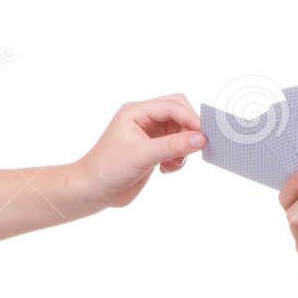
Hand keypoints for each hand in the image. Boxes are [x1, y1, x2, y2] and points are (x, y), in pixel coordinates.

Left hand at [73, 95, 206, 208]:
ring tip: (174, 163)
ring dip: (183, 146)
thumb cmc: (108, 169)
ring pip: (180, 131)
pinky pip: (176, 146)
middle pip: (178, 113)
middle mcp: (143, 119)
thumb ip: (174, 145)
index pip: (171, 105)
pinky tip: (167, 169)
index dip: (190, 118)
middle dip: (189, 129)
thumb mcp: (143, 155)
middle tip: (196, 147)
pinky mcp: (152, 150)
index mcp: (136, 111)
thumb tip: (201, 138)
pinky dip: (178, 157)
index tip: (204, 134)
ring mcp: (149, 134)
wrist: (93, 191)